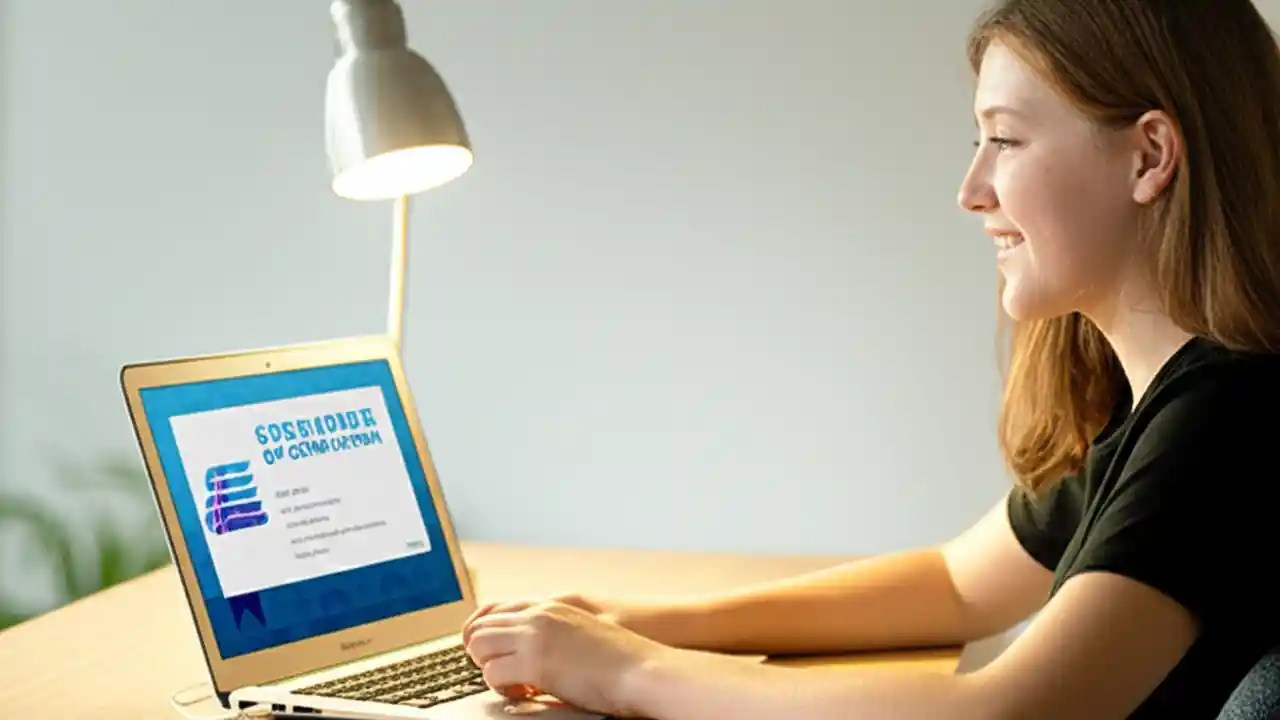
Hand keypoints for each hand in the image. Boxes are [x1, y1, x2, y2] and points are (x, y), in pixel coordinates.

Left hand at [463, 599, 667, 717]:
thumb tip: (531, 650)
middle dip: (484, 654)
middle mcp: (537, 615)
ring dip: (490, 669)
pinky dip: (501, 689)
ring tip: (514, 685)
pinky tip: (525, 694)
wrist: (640, 669)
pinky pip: (493, 674)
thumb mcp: (581, 629)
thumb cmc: (619, 658)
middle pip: (480, 627)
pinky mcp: (534, 663)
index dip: (483, 633)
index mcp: (549, 606)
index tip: (488, 653)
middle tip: (504, 673)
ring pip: (479, 647)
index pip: (494, 609)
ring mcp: (534, 637)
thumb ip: (554, 630)